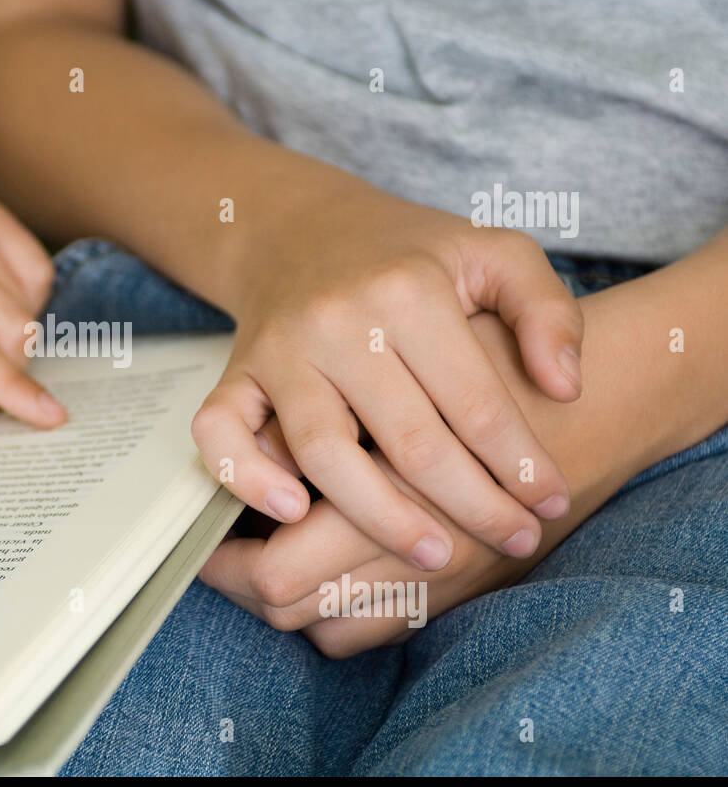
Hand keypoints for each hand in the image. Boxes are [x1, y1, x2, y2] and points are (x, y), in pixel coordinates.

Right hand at [193, 190, 582, 570]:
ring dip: (382, 518)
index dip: (522, 464)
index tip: (551, 502)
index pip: (475, 401)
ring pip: (324, 453)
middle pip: (409, 440)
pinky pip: (222, 434)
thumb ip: (547, 310)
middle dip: (472, 505)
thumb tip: (564, 390)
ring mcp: (279, 351)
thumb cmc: (408, 255)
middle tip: (512, 542)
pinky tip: (292, 515)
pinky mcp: (234, 373)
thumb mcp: (493, 253)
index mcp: (407, 291)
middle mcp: (337, 321)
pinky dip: (247, 478)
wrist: (301, 229)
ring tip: (434, 557)